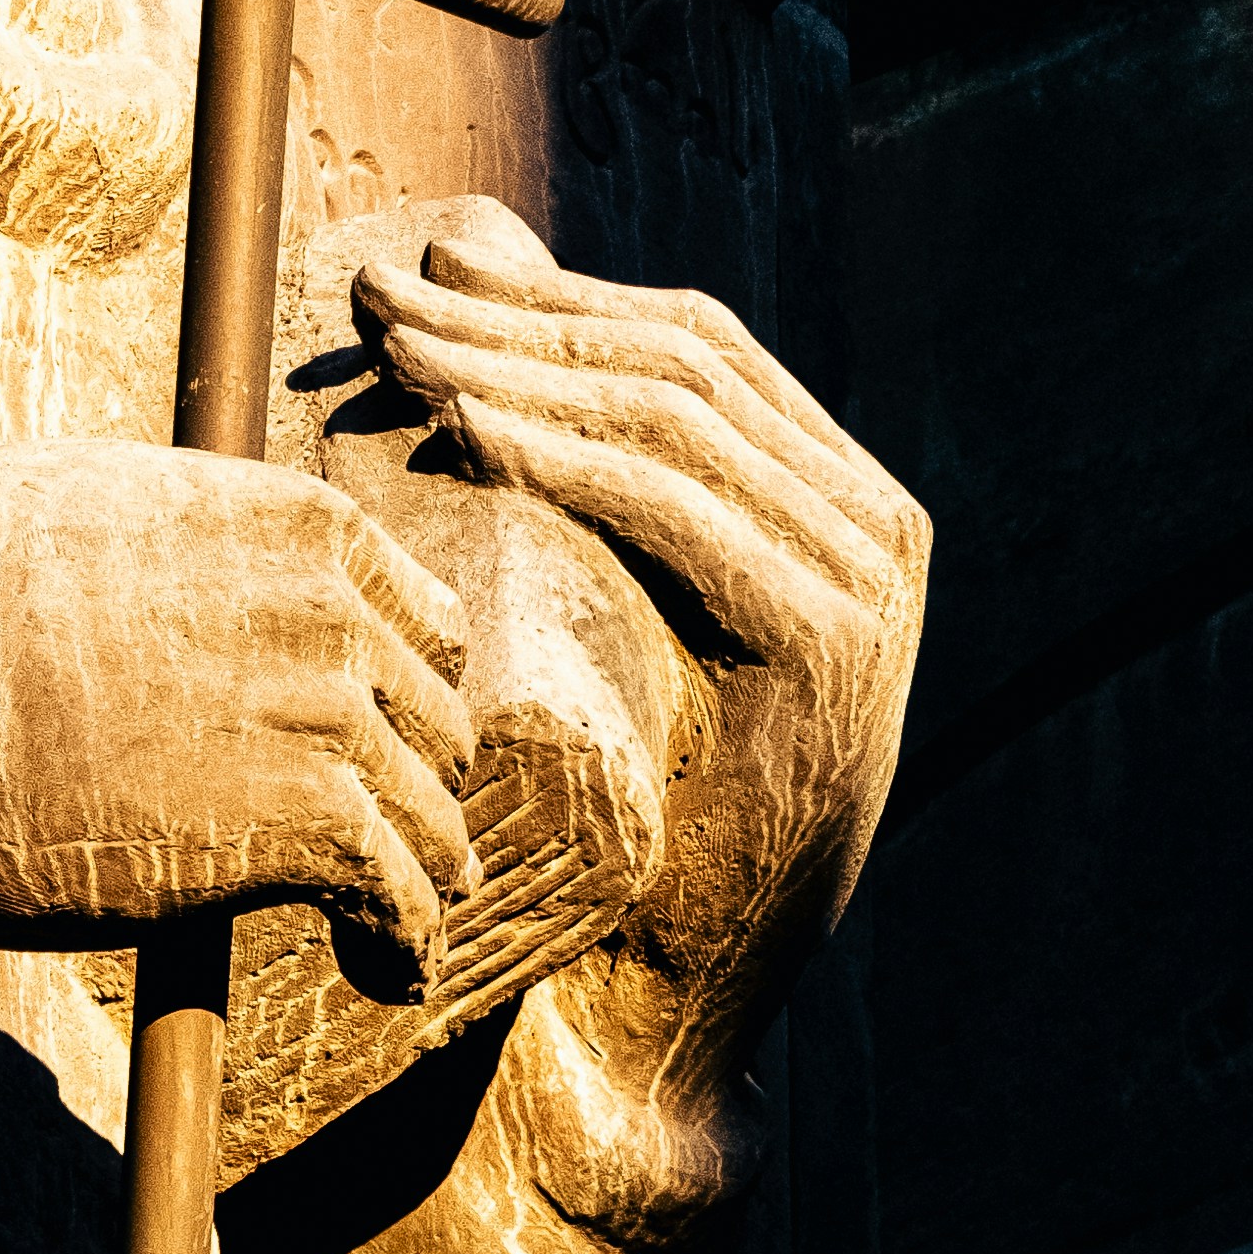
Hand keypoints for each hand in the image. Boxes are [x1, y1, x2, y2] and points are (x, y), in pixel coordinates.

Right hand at [0, 443, 478, 1000]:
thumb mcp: (71, 505)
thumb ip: (175, 539)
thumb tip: (185, 563)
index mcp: (281, 518)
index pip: (415, 615)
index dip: (401, 689)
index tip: (377, 739)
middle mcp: (321, 605)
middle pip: (431, 718)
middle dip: (408, 784)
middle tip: (373, 843)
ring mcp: (318, 713)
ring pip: (427, 817)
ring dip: (416, 876)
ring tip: (390, 927)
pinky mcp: (295, 826)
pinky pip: (399, 899)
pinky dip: (404, 948)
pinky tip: (383, 977)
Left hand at [350, 204, 925, 769]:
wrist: (674, 984)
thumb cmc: (627, 806)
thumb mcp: (628, 617)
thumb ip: (608, 493)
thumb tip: (484, 327)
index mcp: (845, 501)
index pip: (695, 346)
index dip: (556, 293)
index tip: (426, 269)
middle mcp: (876, 527)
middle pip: (676, 366)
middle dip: (512, 317)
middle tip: (375, 291)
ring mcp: (869, 585)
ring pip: (668, 421)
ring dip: (511, 369)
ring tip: (390, 350)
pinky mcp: (831, 645)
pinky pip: (673, 513)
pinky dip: (558, 458)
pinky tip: (459, 431)